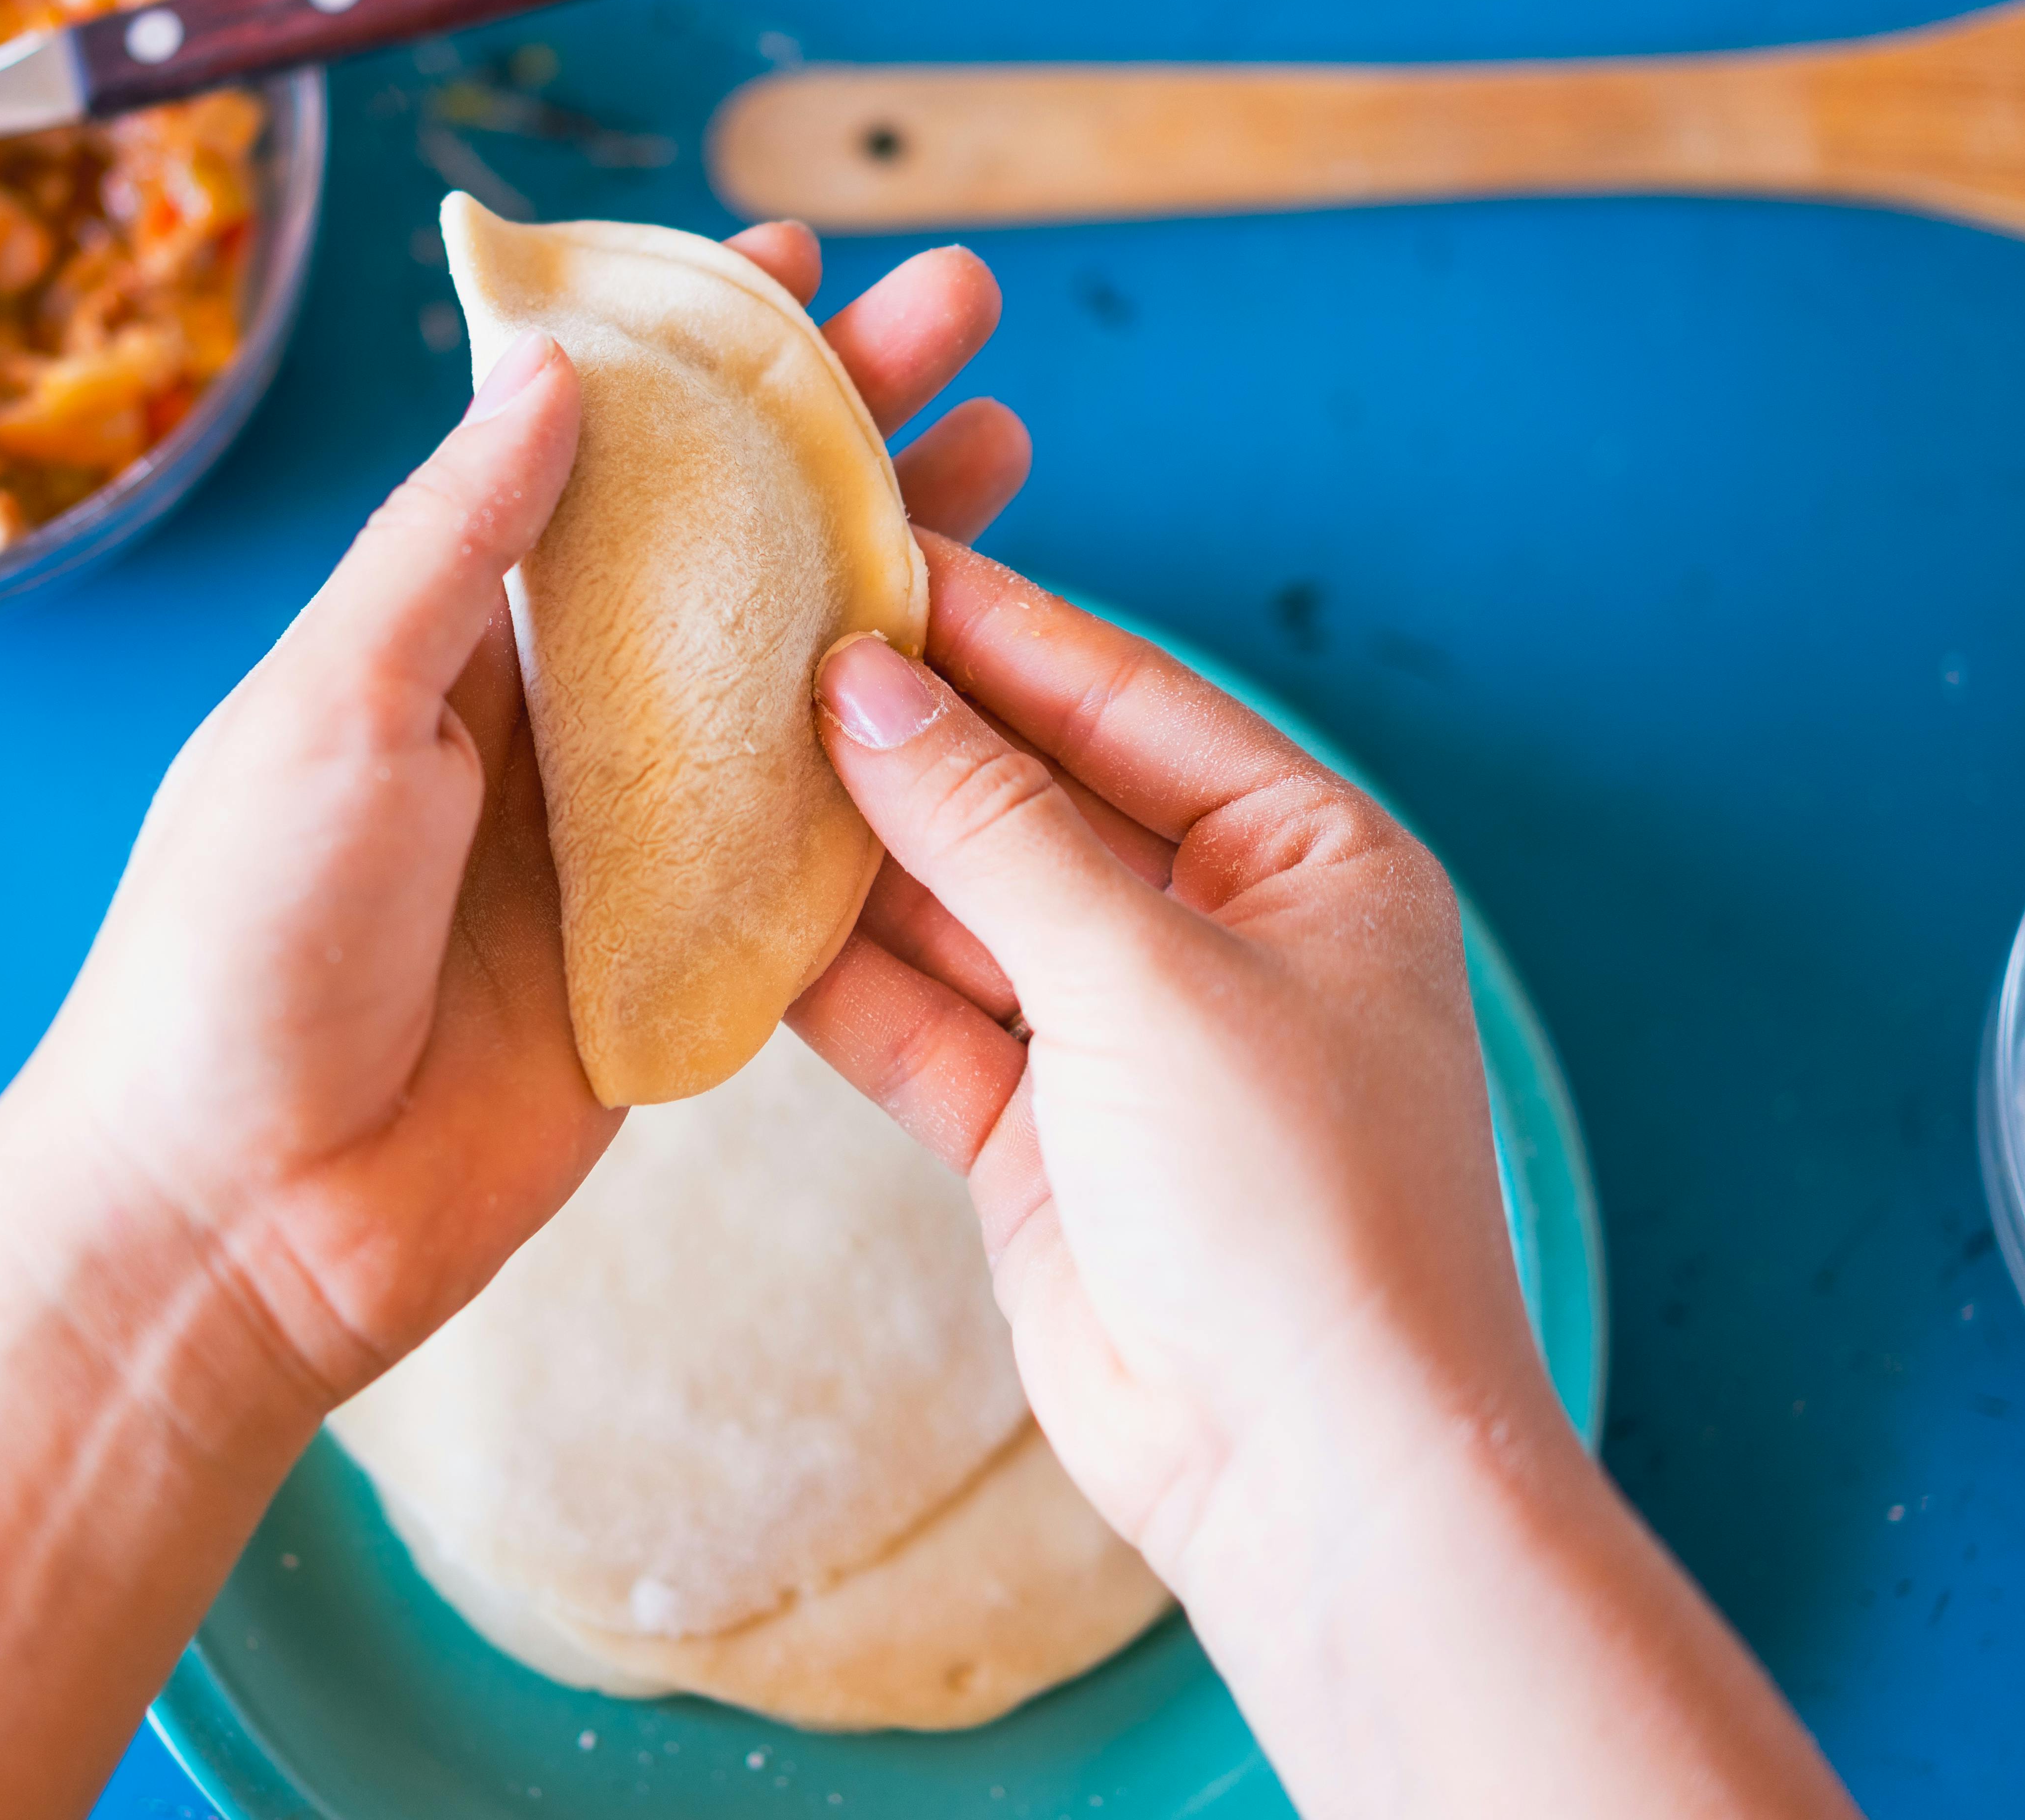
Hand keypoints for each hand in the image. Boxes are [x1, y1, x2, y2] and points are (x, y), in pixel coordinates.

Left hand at [0, 223, 1033, 1410]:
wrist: (246, 1215)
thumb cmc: (238, 952)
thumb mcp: (327, 708)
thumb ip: (447, 548)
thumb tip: (551, 372)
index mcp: (446, 637)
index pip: (595, 452)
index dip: (694, 351)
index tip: (793, 260)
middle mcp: (548, 715)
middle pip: (723, 538)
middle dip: (840, 422)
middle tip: (964, 314)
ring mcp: (626, 829)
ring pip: (790, 667)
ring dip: (895, 559)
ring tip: (1005, 450)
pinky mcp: (681, 946)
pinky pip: (810, 832)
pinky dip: (896, 754)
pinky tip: (986, 666)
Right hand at [796, 547, 1526, 1566]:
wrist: (1306, 1466)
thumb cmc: (1294, 1199)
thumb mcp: (1145, 976)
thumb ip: (994, 828)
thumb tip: (867, 684)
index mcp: (1305, 857)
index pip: (1121, 699)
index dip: (991, 630)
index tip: (861, 557)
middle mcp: (1213, 932)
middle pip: (1030, 797)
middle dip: (904, 738)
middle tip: (756, 652)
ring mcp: (1117, 1037)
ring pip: (959, 911)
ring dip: (850, 854)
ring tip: (718, 762)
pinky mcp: (1034, 1135)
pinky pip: (920, 1023)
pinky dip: (835, 978)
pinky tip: (733, 913)